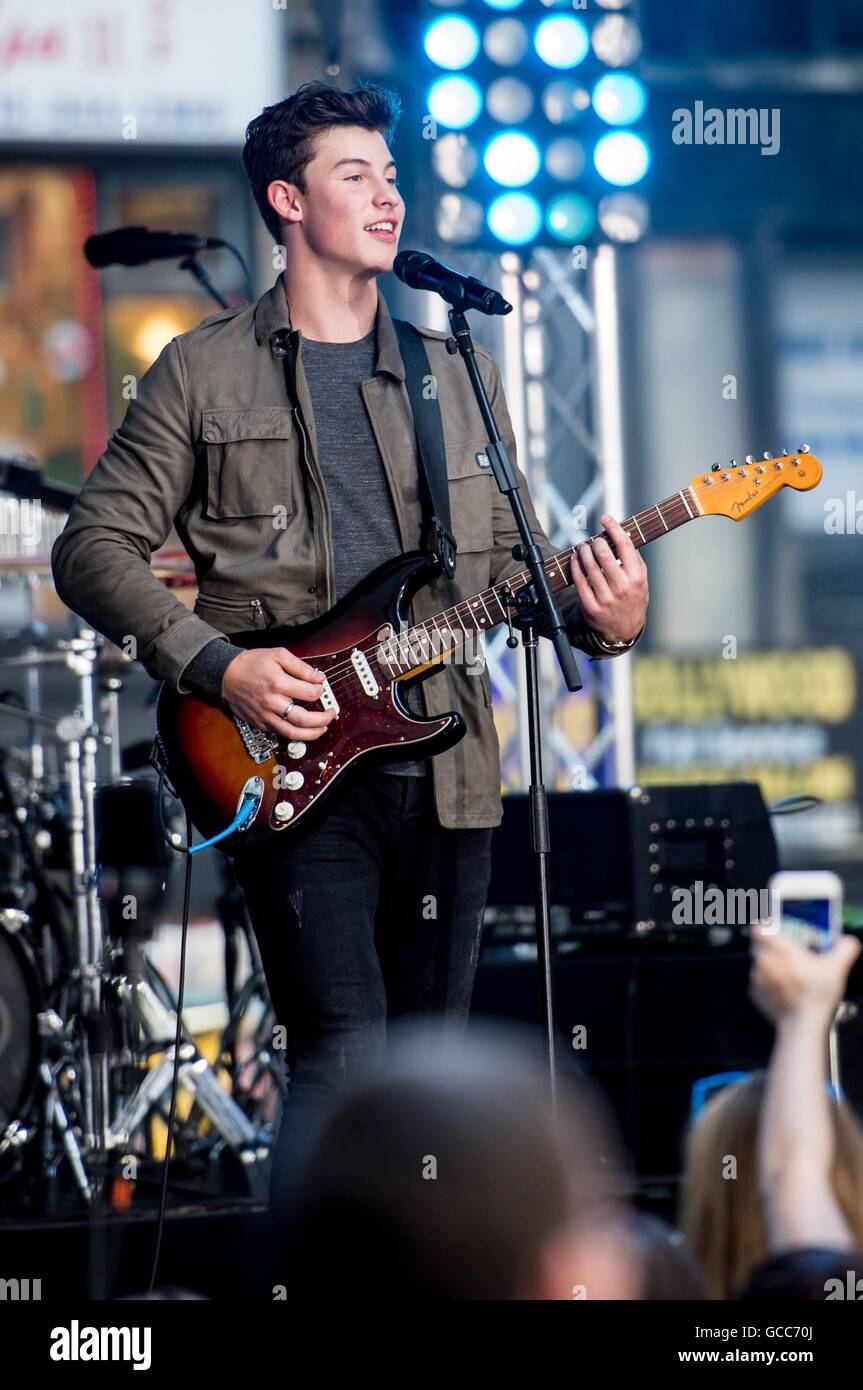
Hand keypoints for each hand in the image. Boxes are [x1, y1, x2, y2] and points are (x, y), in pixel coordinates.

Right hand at [221, 647, 336, 741]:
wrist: (226, 675)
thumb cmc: (252, 663)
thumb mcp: (277, 655)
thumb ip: (300, 666)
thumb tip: (318, 677)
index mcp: (278, 684)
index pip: (309, 693)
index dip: (320, 691)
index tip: (321, 688)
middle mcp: (272, 703)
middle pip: (304, 719)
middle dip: (323, 719)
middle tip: (332, 714)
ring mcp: (266, 716)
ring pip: (293, 733)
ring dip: (312, 733)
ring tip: (322, 729)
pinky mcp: (260, 724)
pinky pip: (280, 734)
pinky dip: (295, 735)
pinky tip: (303, 730)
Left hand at [570, 514, 647, 644]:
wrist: (623, 630)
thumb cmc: (633, 600)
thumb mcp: (641, 581)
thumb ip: (635, 560)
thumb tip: (623, 535)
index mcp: (636, 578)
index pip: (625, 545)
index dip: (614, 528)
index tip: (606, 519)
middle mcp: (622, 587)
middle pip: (604, 554)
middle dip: (596, 542)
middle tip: (593, 540)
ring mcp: (606, 598)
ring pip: (590, 566)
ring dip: (583, 552)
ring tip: (582, 547)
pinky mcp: (591, 606)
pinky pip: (579, 581)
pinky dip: (575, 566)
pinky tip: (575, 559)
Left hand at [749, 924, 860, 1026]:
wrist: (803, 1025)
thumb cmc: (816, 995)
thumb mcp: (837, 967)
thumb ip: (845, 949)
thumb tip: (849, 942)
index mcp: (779, 949)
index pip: (759, 928)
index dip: (764, 926)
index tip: (772, 929)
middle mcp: (763, 961)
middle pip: (758, 946)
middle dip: (770, 948)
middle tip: (787, 954)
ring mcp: (757, 979)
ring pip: (758, 965)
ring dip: (769, 967)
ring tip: (789, 975)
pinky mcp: (755, 995)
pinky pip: (759, 983)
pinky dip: (768, 985)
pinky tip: (784, 990)